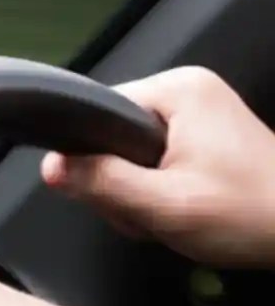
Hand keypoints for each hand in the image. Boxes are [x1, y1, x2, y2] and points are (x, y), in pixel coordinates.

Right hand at [41, 66, 274, 267]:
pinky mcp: (204, 135)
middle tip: (156, 211)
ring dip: (140, 192)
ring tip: (174, 212)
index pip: (99, 114)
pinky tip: (180, 208)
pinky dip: (159, 190)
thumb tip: (51, 166)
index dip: (95, 160)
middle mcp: (188, 91)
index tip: (118, 192)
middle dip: (121, 184)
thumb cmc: (253, 215)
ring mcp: (198, 112)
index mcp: (179, 90)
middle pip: (112, 137)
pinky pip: (154, 160)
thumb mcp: (165, 205)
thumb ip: (102, 183)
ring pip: (130, 155)